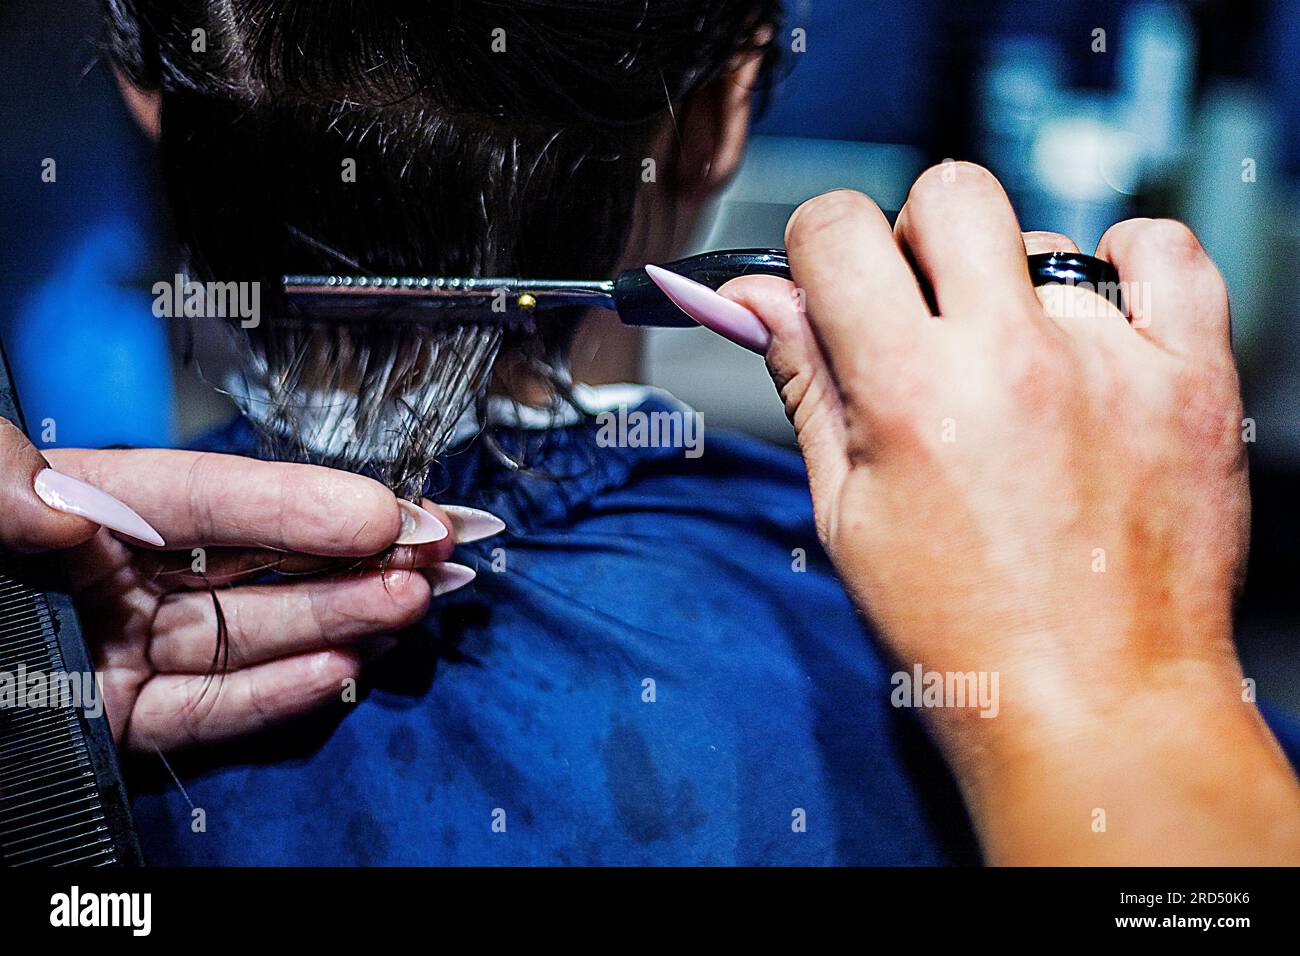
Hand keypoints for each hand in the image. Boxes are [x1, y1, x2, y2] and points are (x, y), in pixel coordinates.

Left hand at [1, 421, 491, 750]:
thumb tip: (66, 506)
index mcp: (76, 508)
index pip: (209, 500)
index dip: (298, 504)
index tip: (380, 508)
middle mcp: (112, 578)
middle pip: (255, 565)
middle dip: (354, 557)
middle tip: (437, 549)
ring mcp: (118, 651)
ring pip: (249, 636)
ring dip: (341, 622)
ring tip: (413, 602)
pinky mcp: (111, 720)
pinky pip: (204, 712)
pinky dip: (275, 697)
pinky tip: (341, 670)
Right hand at [708, 163, 1299, 862]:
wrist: (1094, 706)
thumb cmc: (959, 633)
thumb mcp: (847, 511)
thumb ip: (805, 383)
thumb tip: (758, 299)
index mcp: (909, 392)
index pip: (838, 229)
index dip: (820, 244)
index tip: (836, 277)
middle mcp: (1012, 357)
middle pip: (948, 194)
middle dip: (918, 242)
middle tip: (927, 318)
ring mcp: (1113, 360)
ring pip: (1047, 238)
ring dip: (1016, 288)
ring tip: (1023, 378)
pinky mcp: (1193, 377)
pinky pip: (1163, 248)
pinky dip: (1128, 267)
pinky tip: (1101, 323)